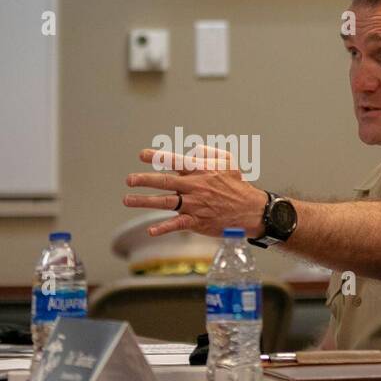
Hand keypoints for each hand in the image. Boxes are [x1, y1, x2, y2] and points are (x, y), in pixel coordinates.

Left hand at [124, 144, 265, 237]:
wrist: (253, 211)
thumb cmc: (239, 186)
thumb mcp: (229, 162)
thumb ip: (209, 152)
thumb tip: (192, 149)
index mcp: (201, 171)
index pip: (175, 161)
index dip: (157, 157)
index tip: (142, 155)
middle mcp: (195, 187)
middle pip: (165, 182)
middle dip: (144, 180)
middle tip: (129, 180)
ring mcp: (195, 205)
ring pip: (165, 202)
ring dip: (144, 201)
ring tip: (127, 199)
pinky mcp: (197, 221)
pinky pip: (177, 224)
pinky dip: (163, 228)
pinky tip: (151, 230)